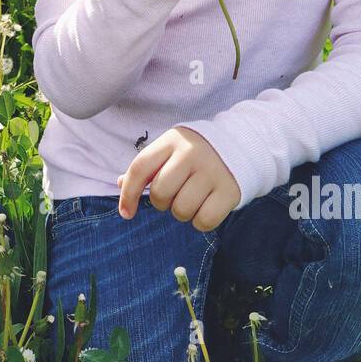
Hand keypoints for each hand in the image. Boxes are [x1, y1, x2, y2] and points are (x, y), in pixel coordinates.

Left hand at [117, 126, 240, 231]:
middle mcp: (192, 153)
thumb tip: (120, 184)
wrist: (240, 145)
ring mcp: (212, 171)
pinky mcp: (230, 190)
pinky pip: (204, 221)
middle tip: (174, 195)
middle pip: (161, 193)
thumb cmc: (195, 153)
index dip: (128, 194)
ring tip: (192, 199)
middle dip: (162, 203)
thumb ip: (147, 167)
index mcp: (172, 140)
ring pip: (181, 210)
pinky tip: (206, 207)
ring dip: (182, 213)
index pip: (140, 168)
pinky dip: (201, 221)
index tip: (126, 213)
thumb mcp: (170, 150)